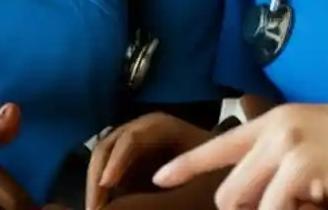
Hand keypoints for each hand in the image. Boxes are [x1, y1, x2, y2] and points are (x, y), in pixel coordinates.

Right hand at [85, 112, 212, 209]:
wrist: (230, 188)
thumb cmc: (218, 186)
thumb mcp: (189, 199)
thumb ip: (147, 205)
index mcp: (160, 127)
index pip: (130, 140)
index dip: (114, 164)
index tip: (104, 189)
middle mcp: (142, 130)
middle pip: (109, 148)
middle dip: (98, 181)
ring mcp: (134, 146)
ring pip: (105, 162)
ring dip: (98, 188)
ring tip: (97, 209)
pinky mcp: (131, 164)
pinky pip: (111, 174)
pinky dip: (106, 192)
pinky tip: (104, 206)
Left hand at [152, 101, 327, 209]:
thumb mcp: (325, 144)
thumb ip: (290, 163)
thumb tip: (272, 196)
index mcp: (278, 120)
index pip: (219, 145)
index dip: (187, 164)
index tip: (159, 177)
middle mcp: (275, 130)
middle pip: (230, 191)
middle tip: (290, 209)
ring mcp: (287, 149)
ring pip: (248, 205)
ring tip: (315, 204)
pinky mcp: (303, 171)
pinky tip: (327, 207)